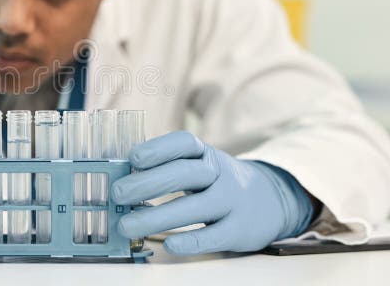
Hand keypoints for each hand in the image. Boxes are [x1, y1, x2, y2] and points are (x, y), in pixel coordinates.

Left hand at [111, 131, 313, 254]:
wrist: (271, 201)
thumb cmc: (216, 182)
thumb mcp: (198, 166)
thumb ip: (166, 168)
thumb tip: (120, 177)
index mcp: (206, 154)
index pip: (184, 144)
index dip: (159, 148)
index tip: (133, 158)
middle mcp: (220, 174)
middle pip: (185, 174)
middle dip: (148, 183)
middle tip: (118, 193)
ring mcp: (232, 201)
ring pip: (196, 207)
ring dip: (158, 216)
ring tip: (126, 226)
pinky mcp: (239, 229)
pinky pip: (215, 235)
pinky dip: (191, 240)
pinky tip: (168, 244)